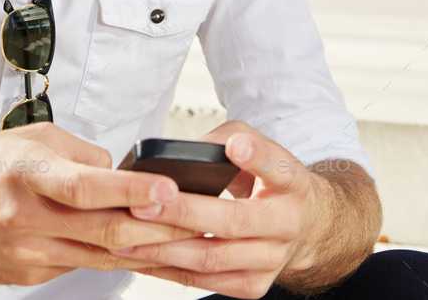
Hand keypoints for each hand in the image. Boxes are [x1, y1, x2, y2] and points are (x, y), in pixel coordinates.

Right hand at [0, 124, 196, 285]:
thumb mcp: (33, 138)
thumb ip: (82, 156)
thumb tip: (123, 176)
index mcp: (27, 174)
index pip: (84, 185)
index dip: (129, 191)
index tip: (168, 189)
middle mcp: (26, 219)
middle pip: (103, 231)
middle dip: (159, 229)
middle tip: (204, 223)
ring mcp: (27, 255)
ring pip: (100, 256)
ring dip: (147, 250)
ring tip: (191, 241)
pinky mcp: (28, 276)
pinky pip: (80, 265)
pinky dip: (113, 257)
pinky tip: (142, 250)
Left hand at [118, 121, 322, 298]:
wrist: (299, 223)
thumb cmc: (264, 177)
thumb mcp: (253, 146)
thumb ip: (220, 143)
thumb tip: (173, 155)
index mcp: (291, 182)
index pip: (277, 167)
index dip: (256, 157)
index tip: (235, 146)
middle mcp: (287, 223)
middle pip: (233, 220)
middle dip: (183, 213)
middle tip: (144, 205)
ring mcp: (272, 259)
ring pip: (213, 258)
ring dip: (165, 249)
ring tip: (128, 236)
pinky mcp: (254, 285)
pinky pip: (206, 281)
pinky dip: (169, 271)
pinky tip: (142, 257)